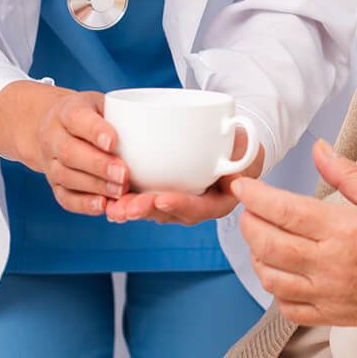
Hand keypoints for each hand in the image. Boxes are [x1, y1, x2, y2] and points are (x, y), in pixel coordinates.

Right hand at [0, 82, 126, 215]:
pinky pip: (64, 197)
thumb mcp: (103, 104)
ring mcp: (50, 162)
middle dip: (98, 165)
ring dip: (95, 186)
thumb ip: (121, 113)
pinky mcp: (54, 184)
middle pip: (69, 152)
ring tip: (120, 191)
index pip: (75, 117)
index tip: (113, 142)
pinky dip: (83, 204)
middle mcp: (52, 137)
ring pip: (66, 177)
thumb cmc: (92, 115)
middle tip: (124, 174)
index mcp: (66, 111)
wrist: (57, 129)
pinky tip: (103, 205)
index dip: (94, 131)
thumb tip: (155, 129)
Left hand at [103, 136, 261, 223]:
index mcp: (219, 200)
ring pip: (153, 210)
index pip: (200, 208)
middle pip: (170, 213)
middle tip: (126, 208)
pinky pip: (144, 200)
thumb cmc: (242, 145)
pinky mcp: (163, 192)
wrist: (235, 144)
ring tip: (112, 207)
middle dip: (146, 211)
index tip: (162, 199)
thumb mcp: (248, 149)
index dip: (180, 205)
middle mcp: (197, 206)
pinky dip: (127, 201)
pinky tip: (108, 202)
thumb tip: (236, 175)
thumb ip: (245, 158)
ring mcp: (179, 202)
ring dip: (131, 210)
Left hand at [234, 141, 356, 337]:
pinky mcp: (332, 316)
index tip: (242, 186)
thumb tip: (319, 149)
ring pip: (271, 278)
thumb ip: (348, 175)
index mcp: (348, 230)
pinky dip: (275, 289)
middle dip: (249, 223)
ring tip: (263, 238)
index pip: (286, 211)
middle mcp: (333, 265)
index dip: (256, 197)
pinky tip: (282, 272)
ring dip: (257, 256)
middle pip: (269, 244)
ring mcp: (330, 295)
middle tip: (249, 209)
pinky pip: (287, 307)